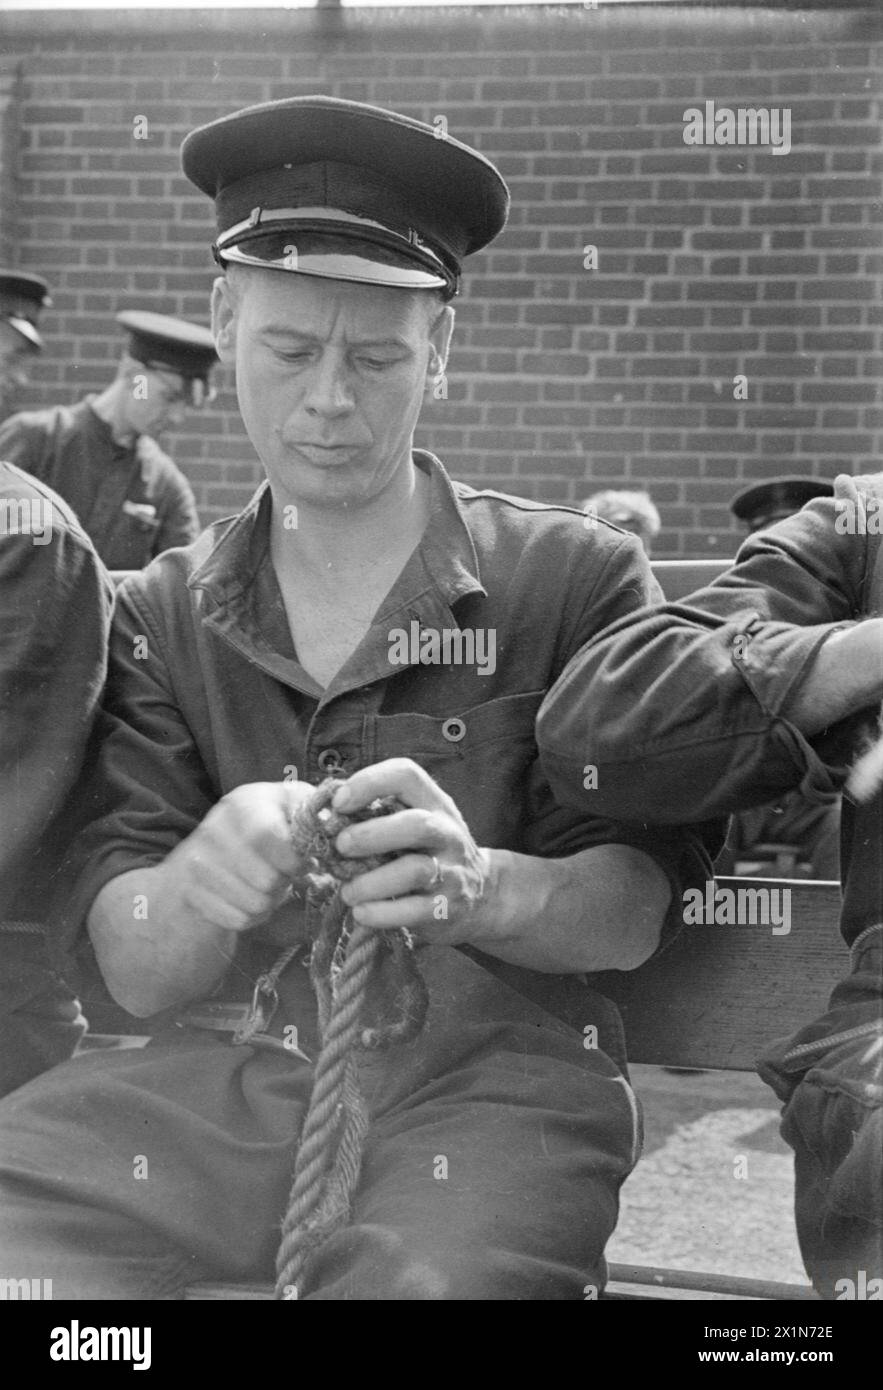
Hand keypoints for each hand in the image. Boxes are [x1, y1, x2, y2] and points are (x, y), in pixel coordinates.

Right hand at [160, 780, 313, 933]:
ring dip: (269, 902)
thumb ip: (316, 816)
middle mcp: (214, 828)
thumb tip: (335, 831)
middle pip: (265, 879)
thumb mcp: (291, 809)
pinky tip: (248, 898)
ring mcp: (198, 861)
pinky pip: (237, 920)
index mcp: (244, 802)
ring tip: (265, 886)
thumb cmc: (268, 826)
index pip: (266, 836)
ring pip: (254, 904)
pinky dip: (252, 917)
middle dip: (283, 884)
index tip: (300, 863)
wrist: (212, 850)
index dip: (292, 859)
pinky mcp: (190, 891)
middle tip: (281, 876)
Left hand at [329, 758, 492, 944]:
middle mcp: (448, 833)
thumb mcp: (415, 823)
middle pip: (416, 825)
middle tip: (340, 847)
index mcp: (435, 803)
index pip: (407, 775)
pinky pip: (413, 911)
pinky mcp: (448, 907)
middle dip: (371, 835)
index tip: (339, 803)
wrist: (482, 895)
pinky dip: (381, 913)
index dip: (369, 782)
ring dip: (370, 882)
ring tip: (348, 892)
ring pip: (415, 871)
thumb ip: (379, 816)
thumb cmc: (429, 853)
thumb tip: (322, 819)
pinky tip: (362, 912)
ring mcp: (452, 871)